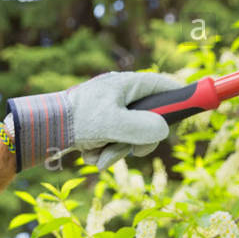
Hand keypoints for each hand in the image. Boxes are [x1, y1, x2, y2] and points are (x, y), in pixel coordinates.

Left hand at [6, 71, 180, 171]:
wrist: (42, 130)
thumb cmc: (76, 119)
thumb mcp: (112, 124)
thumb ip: (142, 127)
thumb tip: (164, 131)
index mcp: (128, 85)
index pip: (166, 86)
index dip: (182, 98)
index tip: (197, 107)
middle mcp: (122, 96)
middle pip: (151, 121)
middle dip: (138, 141)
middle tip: (130, 149)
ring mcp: (112, 112)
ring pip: (131, 137)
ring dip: (116, 150)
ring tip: (98, 153)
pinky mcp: (101, 126)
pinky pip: (114, 143)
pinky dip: (103, 151)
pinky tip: (88, 151)